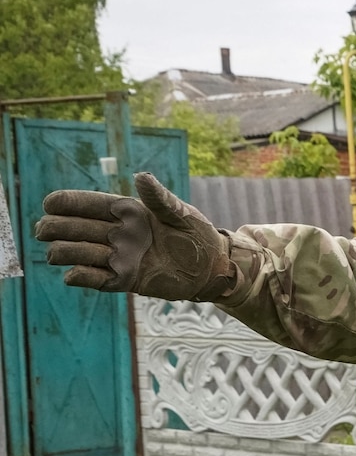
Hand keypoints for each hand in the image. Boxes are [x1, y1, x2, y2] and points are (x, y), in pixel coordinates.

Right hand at [35, 172, 233, 301]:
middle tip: (45, 230)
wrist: (210, 267)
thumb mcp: (181, 213)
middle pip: (72, 227)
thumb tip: (140, 176)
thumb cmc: (197, 234)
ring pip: (75, 253)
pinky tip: (74, 273)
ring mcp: (116, 257)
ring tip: (57, 253)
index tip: (50, 204)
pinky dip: (80, 276)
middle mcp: (115, 233)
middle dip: (55, 227)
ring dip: (65, 251)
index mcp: (126, 211)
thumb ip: (160, 197)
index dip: (66, 202)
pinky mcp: (122, 280)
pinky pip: (92, 279)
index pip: (87, 204)